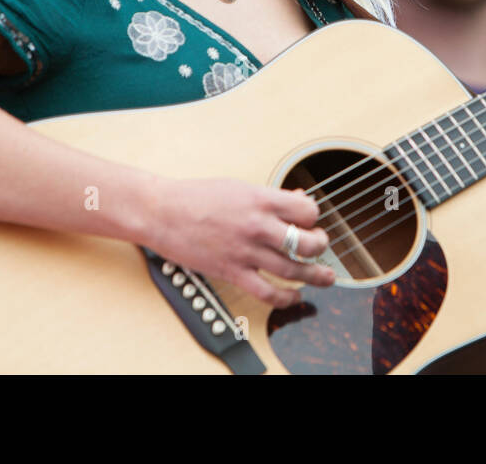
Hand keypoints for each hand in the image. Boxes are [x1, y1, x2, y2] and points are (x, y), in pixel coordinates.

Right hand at [144, 178, 335, 307]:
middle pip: (308, 242)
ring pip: (294, 270)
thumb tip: (297, 200)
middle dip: (321, 246)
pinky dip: (286, 298)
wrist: (162, 212)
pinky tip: (294, 296)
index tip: (309, 220)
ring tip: (324, 277)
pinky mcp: (232, 272)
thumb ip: (270, 197)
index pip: (307, 210)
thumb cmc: (198, 197)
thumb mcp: (239, 187)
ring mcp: (246, 251)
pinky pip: (267, 292)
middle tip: (319, 246)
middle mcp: (257, 225)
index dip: (313, 216)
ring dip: (315, 276)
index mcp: (261, 199)